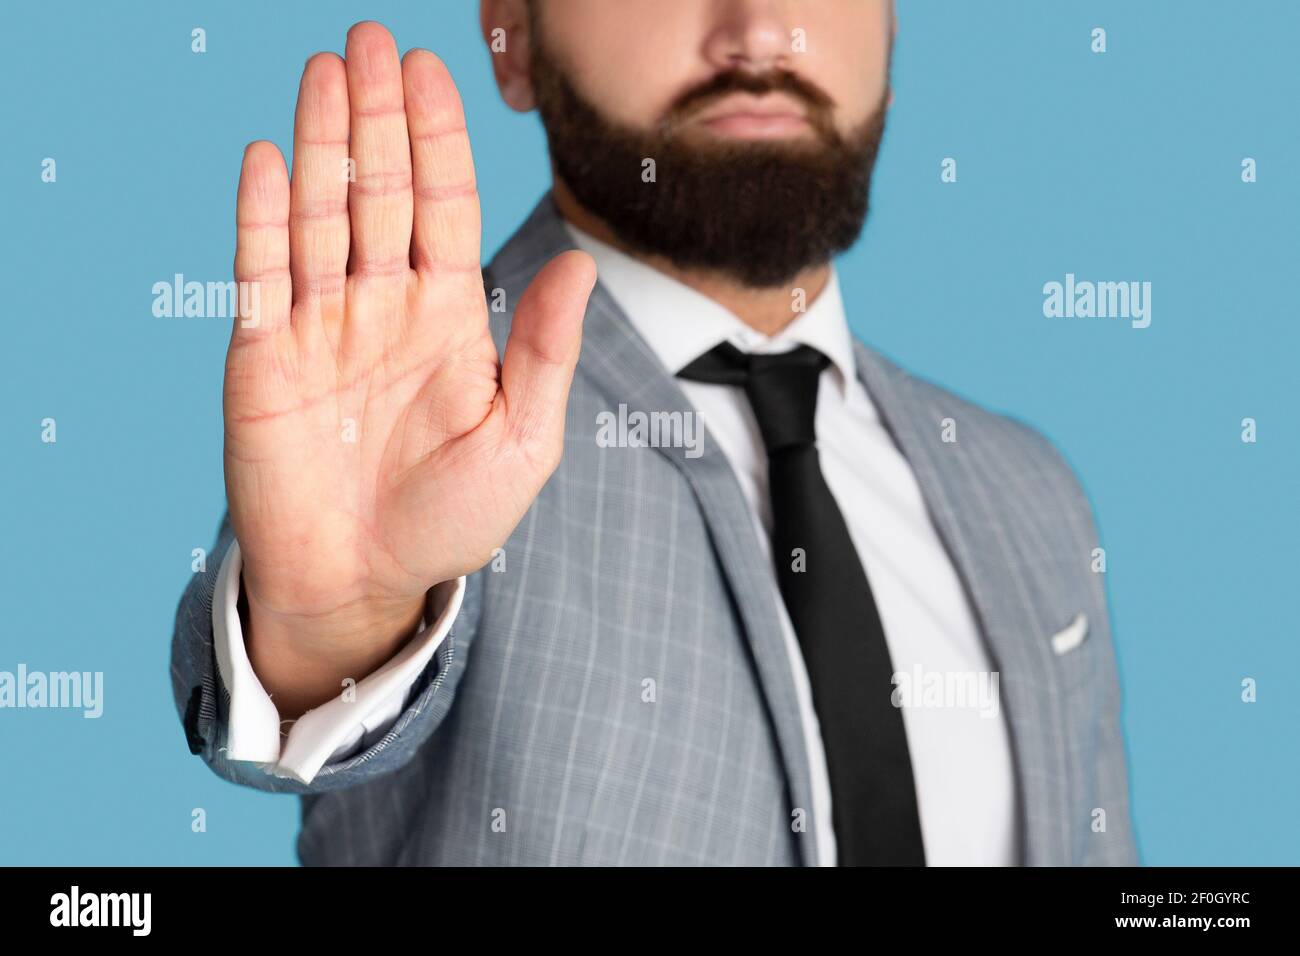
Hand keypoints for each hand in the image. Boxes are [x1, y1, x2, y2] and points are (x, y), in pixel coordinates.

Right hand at [224, 22, 594, 712]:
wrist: (365, 583)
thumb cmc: (450, 520)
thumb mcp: (519, 440)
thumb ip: (543, 352)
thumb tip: (578, 266)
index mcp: (448, 317)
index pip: (443, 207)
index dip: (438, 139)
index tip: (432, 71)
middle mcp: (383, 307)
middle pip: (381, 191)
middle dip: (380, 116)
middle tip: (372, 39)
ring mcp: (320, 326)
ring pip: (322, 215)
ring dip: (323, 144)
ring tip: (326, 72)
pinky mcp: (264, 357)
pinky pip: (261, 273)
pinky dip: (263, 217)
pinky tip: (268, 159)